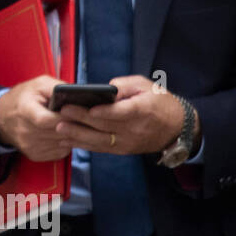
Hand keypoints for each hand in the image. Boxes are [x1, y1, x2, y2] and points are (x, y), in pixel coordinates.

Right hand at [0, 75, 71, 161]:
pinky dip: (67, 143)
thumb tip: (79, 95)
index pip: (47, 119)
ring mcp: (29, 145)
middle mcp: (25, 131)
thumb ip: (57, 87)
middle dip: (76, 125)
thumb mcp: (38, 84)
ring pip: (63, 143)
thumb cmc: (23, 98)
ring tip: (78, 125)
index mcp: (24, 110)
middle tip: (86, 118)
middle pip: (58, 132)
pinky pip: (60, 152)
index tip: (79, 111)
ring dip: (73, 135)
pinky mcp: (34, 155)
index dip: (66, 116)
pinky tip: (66, 133)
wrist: (2, 117)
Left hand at [54, 75, 189, 154]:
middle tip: (62, 113)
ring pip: (100, 141)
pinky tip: (67, 139)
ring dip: (78, 135)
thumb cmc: (159, 101)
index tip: (88, 109)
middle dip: (81, 119)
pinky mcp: (123, 150)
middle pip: (105, 126)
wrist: (177, 128)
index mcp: (142, 110)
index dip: (105, 112)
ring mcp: (128, 142)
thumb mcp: (146, 85)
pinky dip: (83, 144)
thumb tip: (105, 89)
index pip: (121, 112)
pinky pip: (100, 148)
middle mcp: (134, 129)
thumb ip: (125, 85)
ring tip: (59, 128)